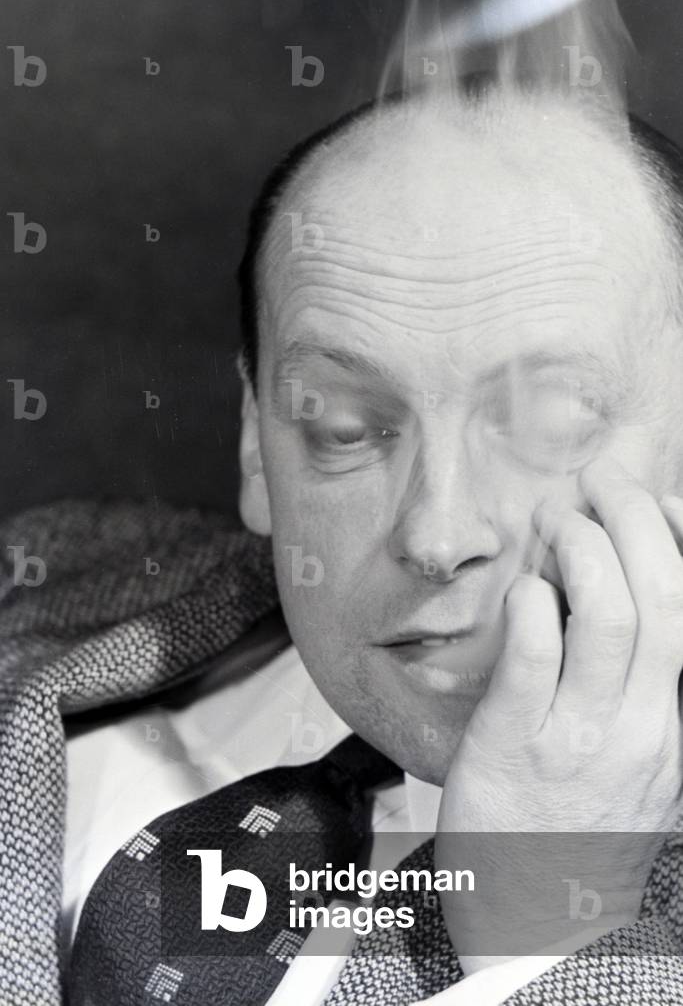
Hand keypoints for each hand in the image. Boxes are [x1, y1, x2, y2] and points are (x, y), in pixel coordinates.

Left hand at [435, 456, 682, 965]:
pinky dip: (534, 608)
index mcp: (673, 724)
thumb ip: (639, 684)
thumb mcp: (635, 759)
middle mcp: (644, 728)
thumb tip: (627, 594)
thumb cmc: (577, 822)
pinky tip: (527, 588)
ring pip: (609, 621)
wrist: (536, 916)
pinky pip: (533, 660)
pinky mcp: (514, 746)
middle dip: (634, 523)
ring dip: (584, 552)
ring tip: (560, 519)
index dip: (673, 543)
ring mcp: (581, 739)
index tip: (652, 497)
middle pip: (659, 602)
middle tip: (601, 482)